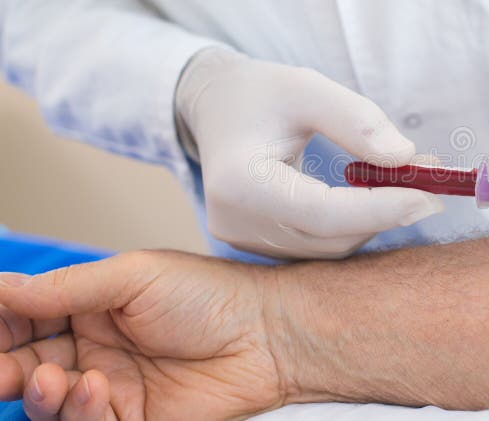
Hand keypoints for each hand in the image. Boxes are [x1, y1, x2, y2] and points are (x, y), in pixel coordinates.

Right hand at [0, 251, 291, 419]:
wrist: (267, 334)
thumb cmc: (211, 294)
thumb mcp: (135, 276)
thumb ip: (68, 287)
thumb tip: (3, 286)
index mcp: (90, 306)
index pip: (24, 318)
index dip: (0, 323)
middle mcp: (94, 349)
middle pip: (24, 366)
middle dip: (4, 369)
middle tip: (1, 370)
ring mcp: (111, 387)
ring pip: (47, 403)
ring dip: (39, 395)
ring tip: (53, 378)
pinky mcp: (133, 419)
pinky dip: (79, 412)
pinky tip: (94, 388)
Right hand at [175, 47, 442, 258]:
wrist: (217, 108)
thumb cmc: (260, 93)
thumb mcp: (306, 87)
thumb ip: (355, 120)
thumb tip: (406, 158)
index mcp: (239, 183)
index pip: (322, 212)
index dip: (380, 209)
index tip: (430, 196)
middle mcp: (236, 224)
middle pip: (329, 237)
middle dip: (386, 213)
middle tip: (431, 183)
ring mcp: (243, 241)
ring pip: (329, 247)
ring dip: (373, 221)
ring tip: (406, 182)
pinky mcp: (257, 246)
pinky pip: (318, 246)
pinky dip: (352, 225)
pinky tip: (372, 198)